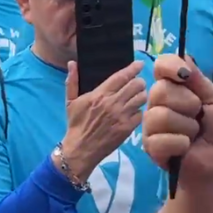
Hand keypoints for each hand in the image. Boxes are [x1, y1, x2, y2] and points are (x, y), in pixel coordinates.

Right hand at [60, 60, 147, 180]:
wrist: (80, 149)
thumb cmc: (76, 124)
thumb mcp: (70, 102)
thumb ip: (72, 81)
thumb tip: (72, 63)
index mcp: (100, 94)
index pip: (122, 76)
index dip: (133, 68)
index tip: (139, 64)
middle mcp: (113, 103)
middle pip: (136, 84)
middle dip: (139, 81)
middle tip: (138, 83)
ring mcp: (121, 116)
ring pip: (141, 97)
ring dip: (141, 95)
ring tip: (137, 96)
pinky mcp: (127, 128)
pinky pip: (140, 113)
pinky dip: (139, 111)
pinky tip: (134, 111)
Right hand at [143, 55, 212, 183]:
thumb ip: (200, 80)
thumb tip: (184, 56)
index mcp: (175, 86)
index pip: (162, 65)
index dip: (169, 66)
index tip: (183, 75)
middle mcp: (158, 101)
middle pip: (160, 90)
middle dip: (187, 104)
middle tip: (198, 115)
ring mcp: (151, 123)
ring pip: (160, 115)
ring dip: (186, 127)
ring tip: (192, 134)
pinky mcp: (149, 145)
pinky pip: (160, 139)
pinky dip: (180, 144)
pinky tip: (184, 148)